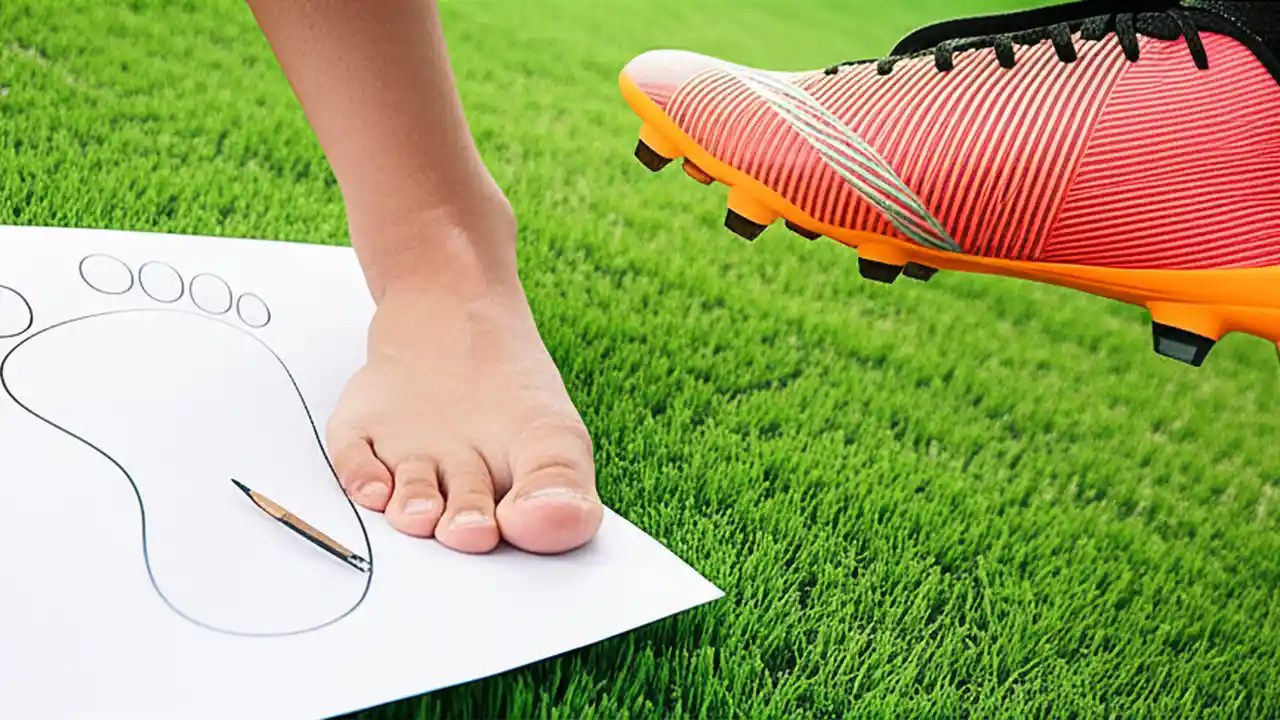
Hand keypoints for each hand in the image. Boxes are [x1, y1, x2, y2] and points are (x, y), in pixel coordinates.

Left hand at [325, 252, 600, 554]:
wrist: (454, 314)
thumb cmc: (512, 388)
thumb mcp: (555, 429)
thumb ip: (561, 482)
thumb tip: (543, 524)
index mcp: (510, 499)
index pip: (524, 529)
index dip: (525, 532)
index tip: (521, 524)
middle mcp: (453, 490)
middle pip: (458, 519)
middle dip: (463, 525)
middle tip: (467, 531)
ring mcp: (406, 463)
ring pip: (406, 500)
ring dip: (412, 508)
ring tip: (420, 512)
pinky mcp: (360, 439)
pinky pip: (352, 464)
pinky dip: (360, 477)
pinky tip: (373, 486)